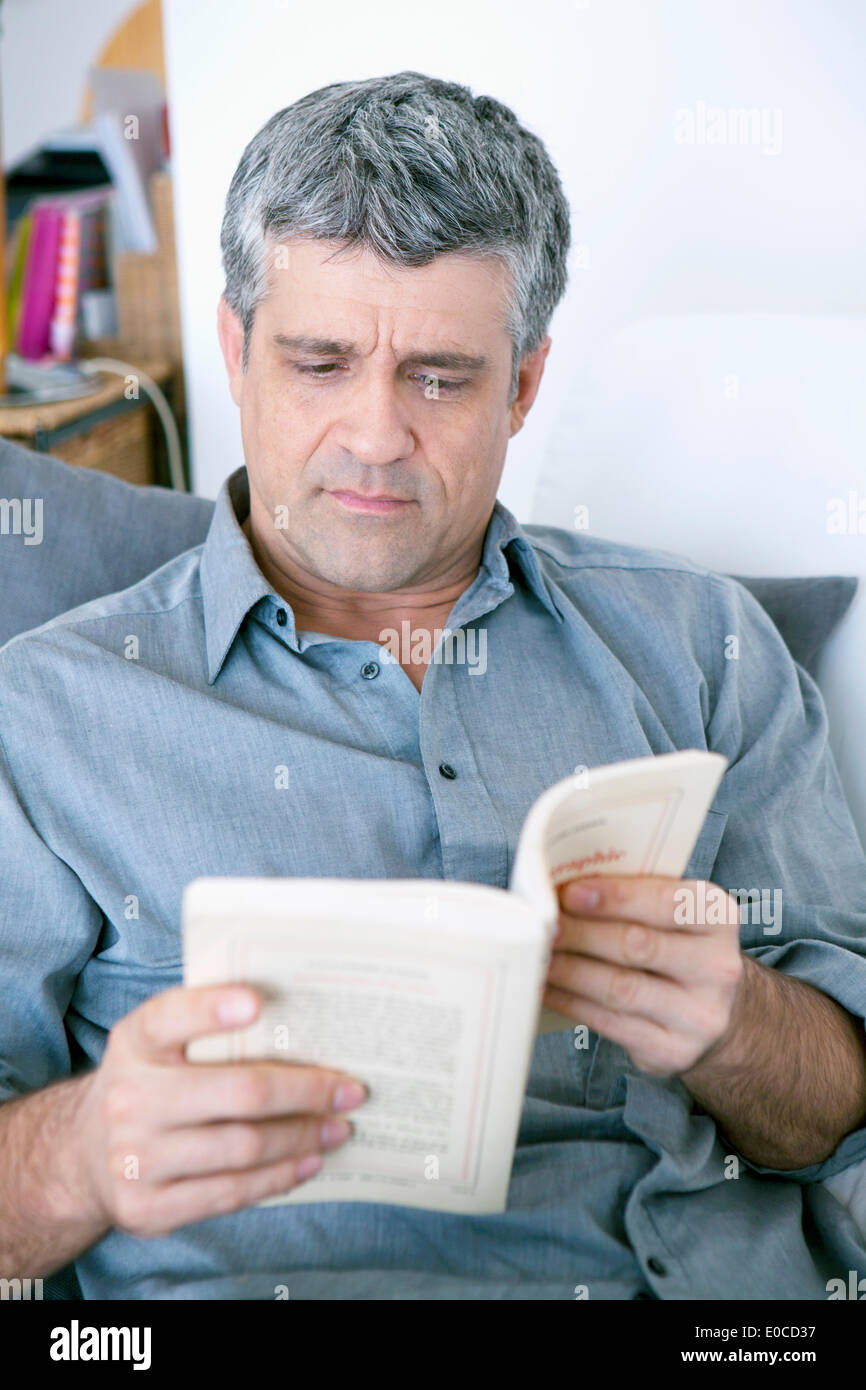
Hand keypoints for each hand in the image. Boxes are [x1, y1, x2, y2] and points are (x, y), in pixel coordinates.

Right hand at [76, 984, 365, 1236]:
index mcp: (135, 1042)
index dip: (211, 1009)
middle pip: (237, 1092)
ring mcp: (134, 1159)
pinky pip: (230, 1193)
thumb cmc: (148, 1082)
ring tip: (338, 1128)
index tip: (258, 1002)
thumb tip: (299, 1019)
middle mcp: (128, 1098)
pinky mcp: (147, 1207)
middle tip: (350, 1089)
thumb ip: (206, 1025)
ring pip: (242, 1148)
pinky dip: (279, 1178)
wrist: (83, 1154)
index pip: (171, 1017)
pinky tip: (308, 1162)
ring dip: (302, 1138)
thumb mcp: (157, 1042)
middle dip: (305, 1091)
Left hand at [544, 874, 745, 1077]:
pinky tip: (548, 987)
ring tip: (538, 956)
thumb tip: (564, 890)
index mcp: (718, 917)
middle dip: (582, 933)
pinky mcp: (672, 1049)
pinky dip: (571, 1001)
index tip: (571, 894)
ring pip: (619, 988)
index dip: (616, 897)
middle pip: (638, 946)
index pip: (667, 902)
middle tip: (544, 925)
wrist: (714, 1012)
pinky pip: (610, 1022)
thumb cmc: (677, 947)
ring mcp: (699, 1015)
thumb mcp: (672, 913)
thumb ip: (632, 896)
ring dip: (569, 970)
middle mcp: (717, 967)